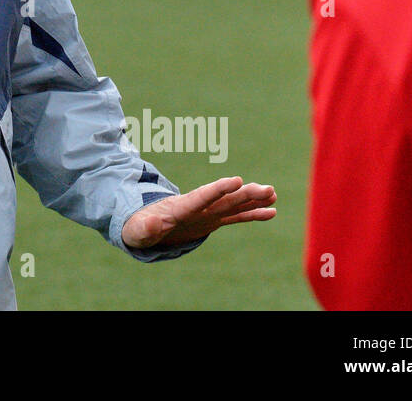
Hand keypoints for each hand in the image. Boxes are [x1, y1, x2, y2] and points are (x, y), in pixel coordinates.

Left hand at [121, 176, 275, 249]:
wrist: (146, 225)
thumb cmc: (140, 228)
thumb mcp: (138, 230)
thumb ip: (145, 228)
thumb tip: (150, 223)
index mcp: (180, 208)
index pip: (201, 197)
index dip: (218, 189)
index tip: (236, 180)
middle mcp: (198, 207)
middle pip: (224, 198)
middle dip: (245, 193)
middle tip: (266, 189)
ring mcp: (207, 212)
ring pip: (234, 204)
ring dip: (253, 199)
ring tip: (273, 193)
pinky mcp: (213, 220)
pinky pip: (236, 217)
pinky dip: (253, 214)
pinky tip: (271, 212)